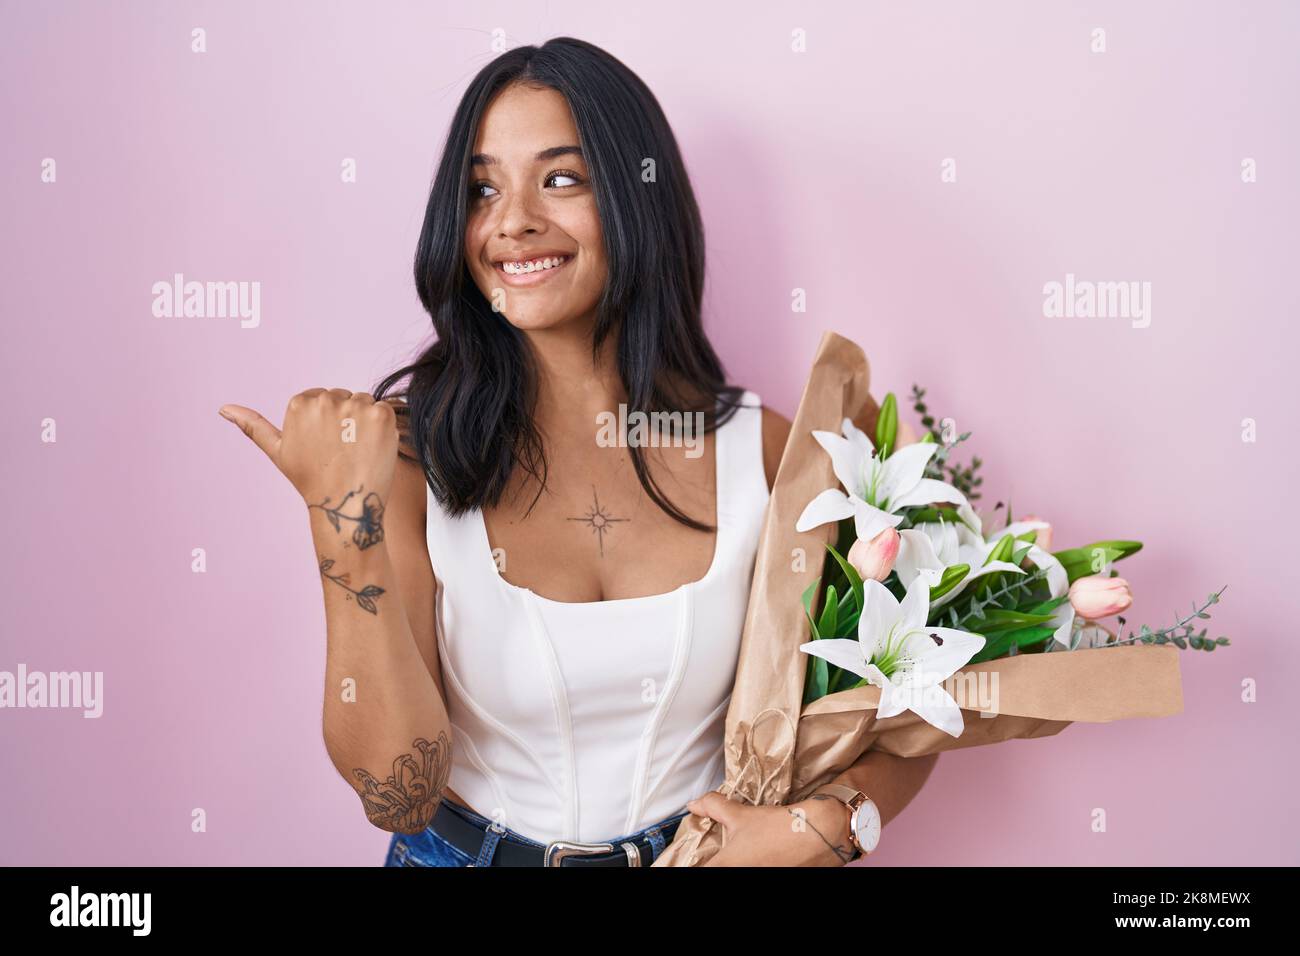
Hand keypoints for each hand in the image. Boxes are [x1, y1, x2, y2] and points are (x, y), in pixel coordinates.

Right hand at [218, 389, 398, 505]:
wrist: (344, 505)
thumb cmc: (311, 479)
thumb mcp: (279, 451)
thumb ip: (253, 426)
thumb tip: (223, 408)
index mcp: (300, 402)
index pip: (324, 398)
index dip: (329, 423)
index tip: (327, 446)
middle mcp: (325, 399)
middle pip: (346, 397)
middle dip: (348, 420)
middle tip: (343, 451)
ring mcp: (354, 406)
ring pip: (366, 403)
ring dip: (366, 423)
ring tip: (358, 451)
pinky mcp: (380, 414)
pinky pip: (386, 409)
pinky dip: (384, 427)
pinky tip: (375, 448)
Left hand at [685, 790, 856, 866]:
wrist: (819, 834)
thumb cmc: (778, 827)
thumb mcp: (741, 815)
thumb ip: (713, 808)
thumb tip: (694, 805)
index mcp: (724, 867)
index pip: (697, 871)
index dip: (693, 864)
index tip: (694, 859)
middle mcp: (740, 876)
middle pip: (718, 871)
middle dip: (720, 862)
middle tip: (726, 853)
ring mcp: (760, 881)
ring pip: (740, 874)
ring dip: (740, 864)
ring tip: (748, 856)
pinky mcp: (777, 882)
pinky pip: (760, 874)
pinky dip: (758, 867)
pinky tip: (763, 860)